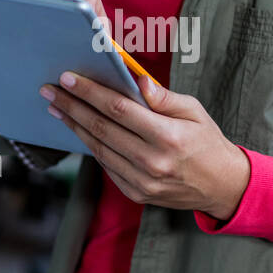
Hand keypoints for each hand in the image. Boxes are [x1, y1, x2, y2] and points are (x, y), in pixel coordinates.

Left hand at [38, 5, 250, 217]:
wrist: (222, 186)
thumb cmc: (208, 141)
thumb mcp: (194, 111)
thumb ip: (163, 97)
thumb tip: (136, 81)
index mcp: (169, 136)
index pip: (119, 109)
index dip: (90, 93)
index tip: (69, 79)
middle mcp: (153, 161)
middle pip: (101, 128)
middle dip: (72, 106)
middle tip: (50, 91)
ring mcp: (143, 181)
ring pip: (99, 149)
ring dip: (74, 127)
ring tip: (58, 108)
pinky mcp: (137, 193)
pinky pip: (107, 166)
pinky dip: (91, 146)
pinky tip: (80, 130)